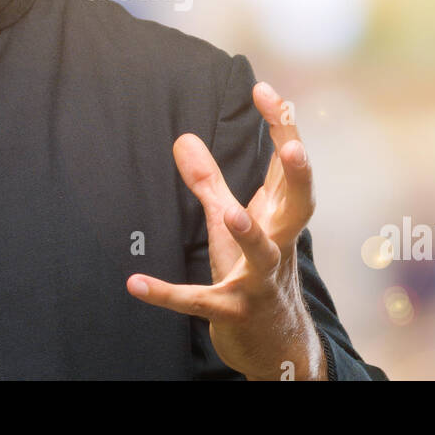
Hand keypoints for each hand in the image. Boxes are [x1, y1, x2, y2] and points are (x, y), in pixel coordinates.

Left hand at [127, 81, 326, 379]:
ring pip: (261, 256)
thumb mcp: (232, 222)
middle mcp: (279, 244)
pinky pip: (199, 302)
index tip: (264, 90)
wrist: (278, 344)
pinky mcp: (232, 311)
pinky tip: (135, 283)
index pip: (289, 166)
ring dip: (250, 235)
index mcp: (280, 217)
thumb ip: (209, 181)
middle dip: (298, 177)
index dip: (282, 128)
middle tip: (292, 149)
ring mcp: (259, 279)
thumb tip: (181, 137)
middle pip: (298, 206)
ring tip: (233, 214)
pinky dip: (167, 294)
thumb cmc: (257, 271)